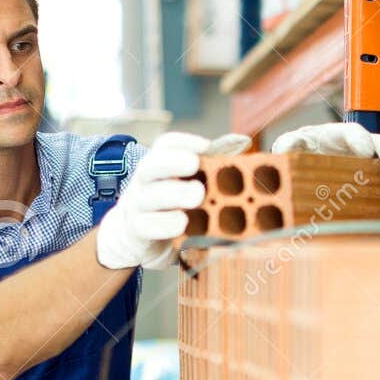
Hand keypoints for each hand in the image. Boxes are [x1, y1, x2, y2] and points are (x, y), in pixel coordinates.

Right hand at [95, 132, 251, 269]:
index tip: (206, 146)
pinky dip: (165, 224)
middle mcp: (145, 182)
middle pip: (151, 166)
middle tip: (194, 164)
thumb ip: (211, 171)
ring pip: (148, 196)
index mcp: (160, 165)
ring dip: (173, 194)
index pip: (166, 145)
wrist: (136, 236)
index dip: (184, 142)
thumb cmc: (173, 207)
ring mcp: (139, 206)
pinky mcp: (138, 230)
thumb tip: (242, 145)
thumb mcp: (189, 186)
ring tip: (196, 196)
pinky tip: (182, 224)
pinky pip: (146, 225)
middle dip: (172, 162)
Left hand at [270, 122, 379, 198]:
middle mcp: (358, 142)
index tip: (366, 151)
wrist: (309, 162)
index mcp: (335, 134)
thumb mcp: (289, 148)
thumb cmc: (300, 152)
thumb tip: (289, 145)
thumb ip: (288, 145)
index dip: (360, 139)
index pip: (352, 131)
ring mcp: (372, 156)